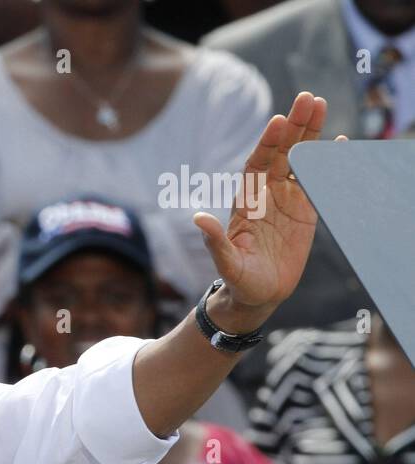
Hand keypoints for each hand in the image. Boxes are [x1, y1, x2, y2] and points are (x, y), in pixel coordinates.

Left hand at [192, 92, 337, 332]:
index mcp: (248, 201)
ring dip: (310, 134)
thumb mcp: (226, 262)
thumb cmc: (238, 279)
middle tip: (306, 98)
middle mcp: (267, 194)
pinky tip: (338, 142)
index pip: (258, 165)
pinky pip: (317, 182)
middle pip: (282, 153)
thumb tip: (198, 219)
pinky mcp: (305, 212)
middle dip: (294, 126)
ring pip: (300, 160)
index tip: (277, 121)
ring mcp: (287, 200)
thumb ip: (215, 241)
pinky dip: (327, 162)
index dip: (267, 144)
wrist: (257, 293)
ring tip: (319, 104)